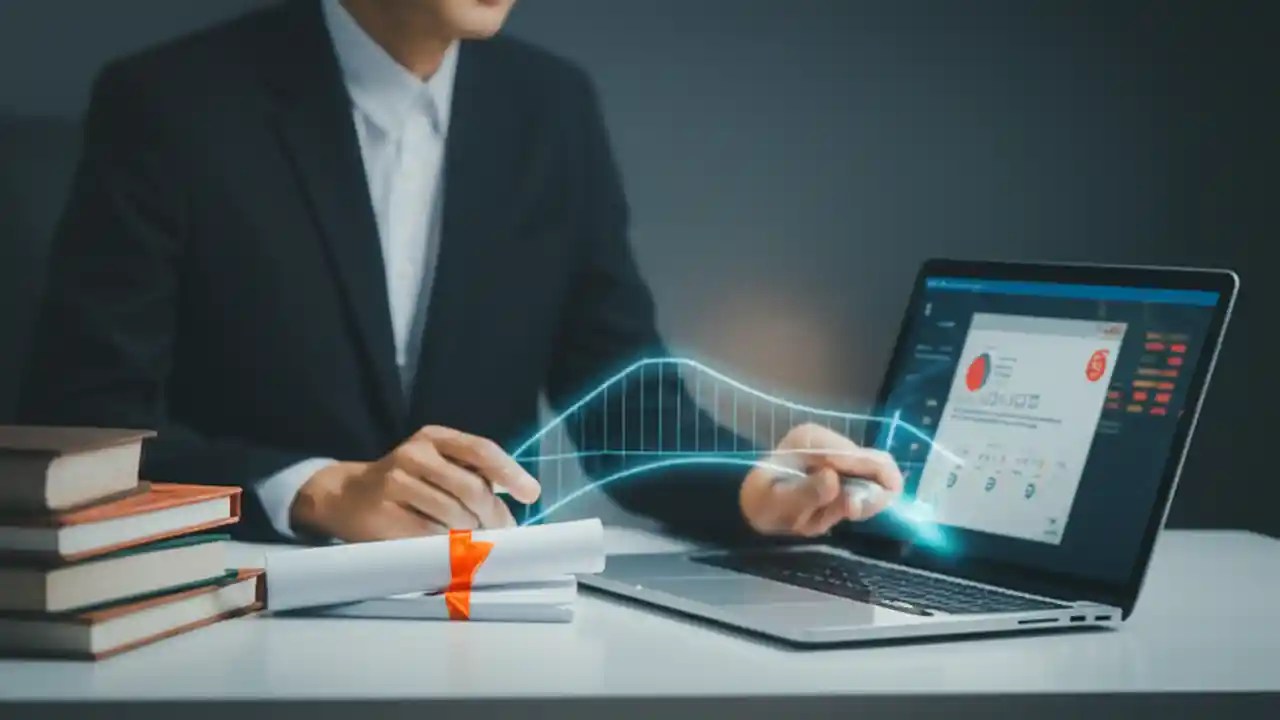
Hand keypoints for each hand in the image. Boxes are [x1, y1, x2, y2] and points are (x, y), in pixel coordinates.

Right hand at [290, 426, 540, 541]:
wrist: (346, 495)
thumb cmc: (406, 482)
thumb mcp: (437, 464)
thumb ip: (473, 473)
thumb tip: (517, 498)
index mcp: (434, 437)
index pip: (481, 450)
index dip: (510, 472)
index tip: (531, 493)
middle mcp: (414, 454)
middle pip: (471, 488)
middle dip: (493, 515)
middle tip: (501, 532)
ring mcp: (396, 482)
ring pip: (454, 515)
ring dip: (470, 533)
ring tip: (469, 538)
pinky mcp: (384, 513)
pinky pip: (430, 535)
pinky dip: (446, 545)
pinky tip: (447, 545)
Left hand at [739, 423, 903, 536]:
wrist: (753, 505)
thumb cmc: (761, 503)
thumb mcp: (777, 504)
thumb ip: (806, 493)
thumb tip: (833, 479)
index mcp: (810, 439)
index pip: (857, 456)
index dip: (868, 484)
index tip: (853, 508)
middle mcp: (828, 439)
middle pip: (876, 463)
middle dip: (868, 495)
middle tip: (849, 515)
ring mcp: (837, 451)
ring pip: (876, 476)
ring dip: (861, 500)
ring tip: (831, 513)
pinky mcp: (844, 465)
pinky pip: (868, 483)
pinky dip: (859, 500)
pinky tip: (835, 509)